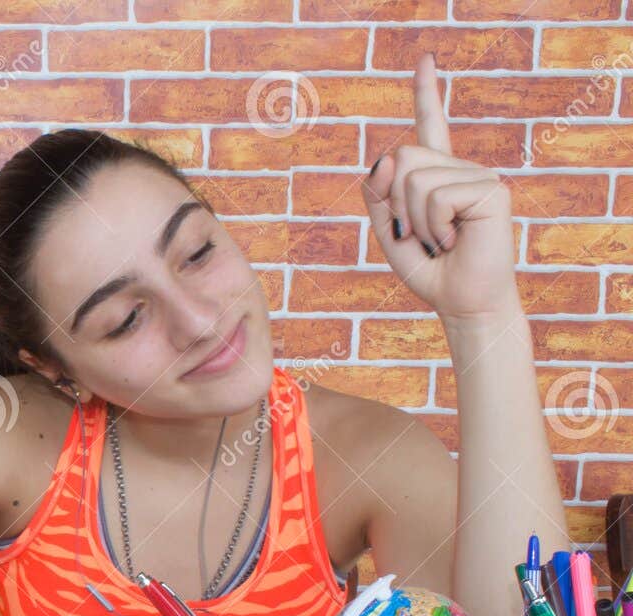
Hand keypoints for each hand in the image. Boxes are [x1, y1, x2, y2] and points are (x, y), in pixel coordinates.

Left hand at [361, 51, 521, 321]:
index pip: (430, 125)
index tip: (426, 60)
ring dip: (414, 221)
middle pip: (401, 156)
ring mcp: (478, 175)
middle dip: (394, 203)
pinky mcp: (491, 189)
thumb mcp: (388, 232)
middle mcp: (460, 168)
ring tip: (440, 241)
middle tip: (417, 234)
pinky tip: (454, 241)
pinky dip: (434, 227)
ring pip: (414, 178)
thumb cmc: (429, 270)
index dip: (427, 92)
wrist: (462, 303)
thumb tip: (386, 158)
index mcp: (437, 174)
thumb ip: (378, 195)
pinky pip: (436, 197)